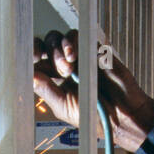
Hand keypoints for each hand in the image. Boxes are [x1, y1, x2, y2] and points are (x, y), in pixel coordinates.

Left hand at [33, 29, 153, 153]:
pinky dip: (73, 42)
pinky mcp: (93, 49)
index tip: (32, 58)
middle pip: (46, 46)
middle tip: (60, 70)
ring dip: (59, 49)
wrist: (123, 115)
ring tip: (69, 66)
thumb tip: (30, 76)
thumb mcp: (64, 108)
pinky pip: (78, 36)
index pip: (36, 62)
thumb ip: (47, 90)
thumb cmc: (95, 117)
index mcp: (53, 81)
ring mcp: (79, 57)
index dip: (30, 56)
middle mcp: (64, 66)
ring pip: (59, 38)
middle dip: (47, 53)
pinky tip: (75, 55)